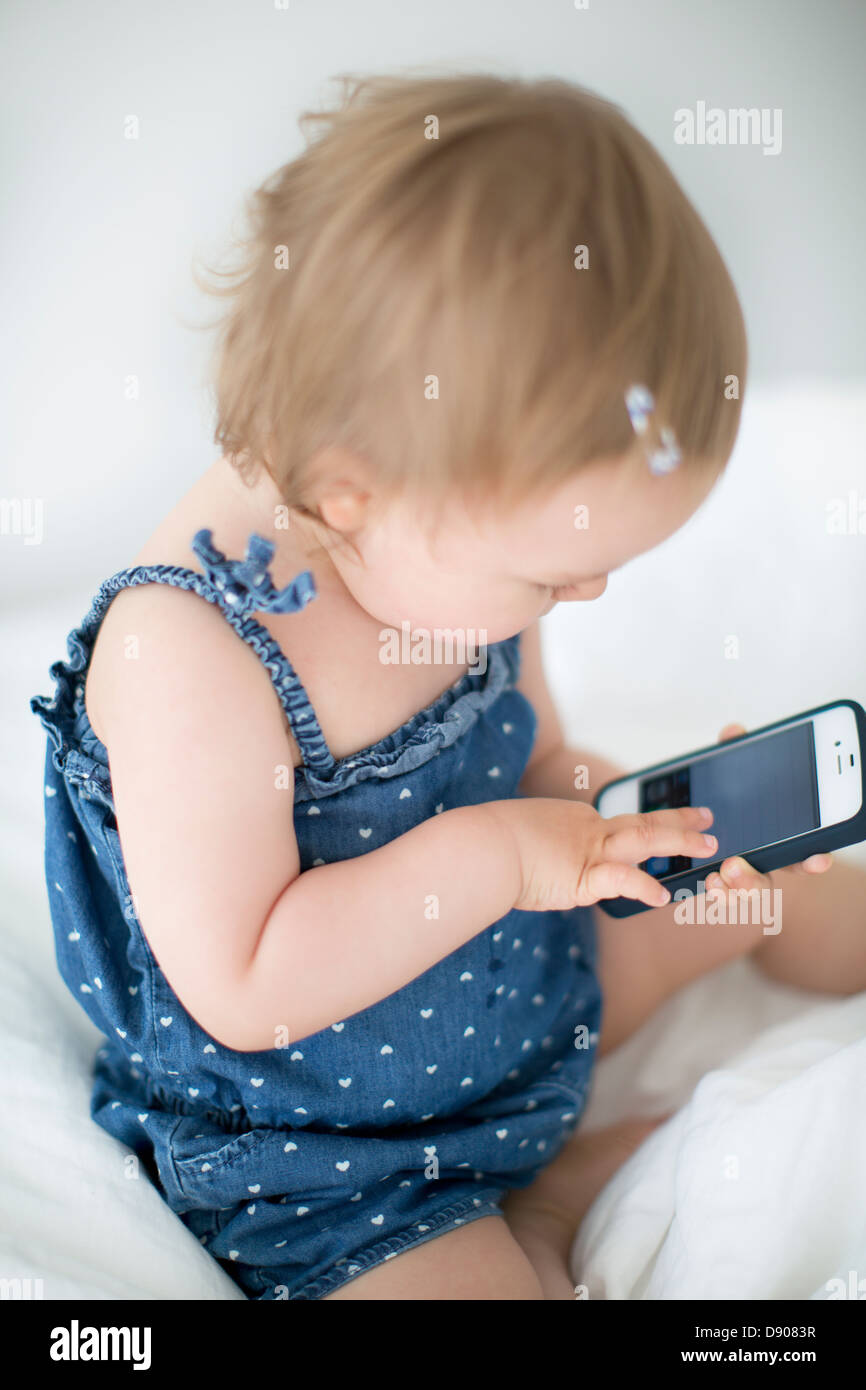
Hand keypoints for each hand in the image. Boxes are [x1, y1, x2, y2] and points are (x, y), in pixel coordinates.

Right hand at [487, 797, 717, 912]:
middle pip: (644, 821)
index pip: (620, 825)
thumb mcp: (520, 834)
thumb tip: (535, 858)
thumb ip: (539, 846)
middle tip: (707, 818)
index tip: (669, 822)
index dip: (650, 824)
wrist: (480, 845)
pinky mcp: (582, 877)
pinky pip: (622, 880)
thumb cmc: (488, 841)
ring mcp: (588, 852)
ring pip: (645, 840)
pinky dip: (645, 887)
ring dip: (680, 842)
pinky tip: (663, 896)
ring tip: (708, 845)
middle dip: (679, 821)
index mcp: (576, 821)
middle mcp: (589, 830)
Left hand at [703, 723, 832, 900]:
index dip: (814, 858)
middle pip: (769, 881)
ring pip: (747, 892)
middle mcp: (765, 859)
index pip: (803, 850)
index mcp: (779, 835)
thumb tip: (734, 732)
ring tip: (717, 875)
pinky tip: (709, 883)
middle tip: (734, 866)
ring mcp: (743, 874)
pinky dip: (719, 893)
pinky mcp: (720, 881)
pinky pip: (724, 896)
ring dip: (734, 886)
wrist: (696, 823)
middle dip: (754, 880)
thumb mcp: (732, 770)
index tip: (817, 859)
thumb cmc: (733, 796)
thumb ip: (737, 753)